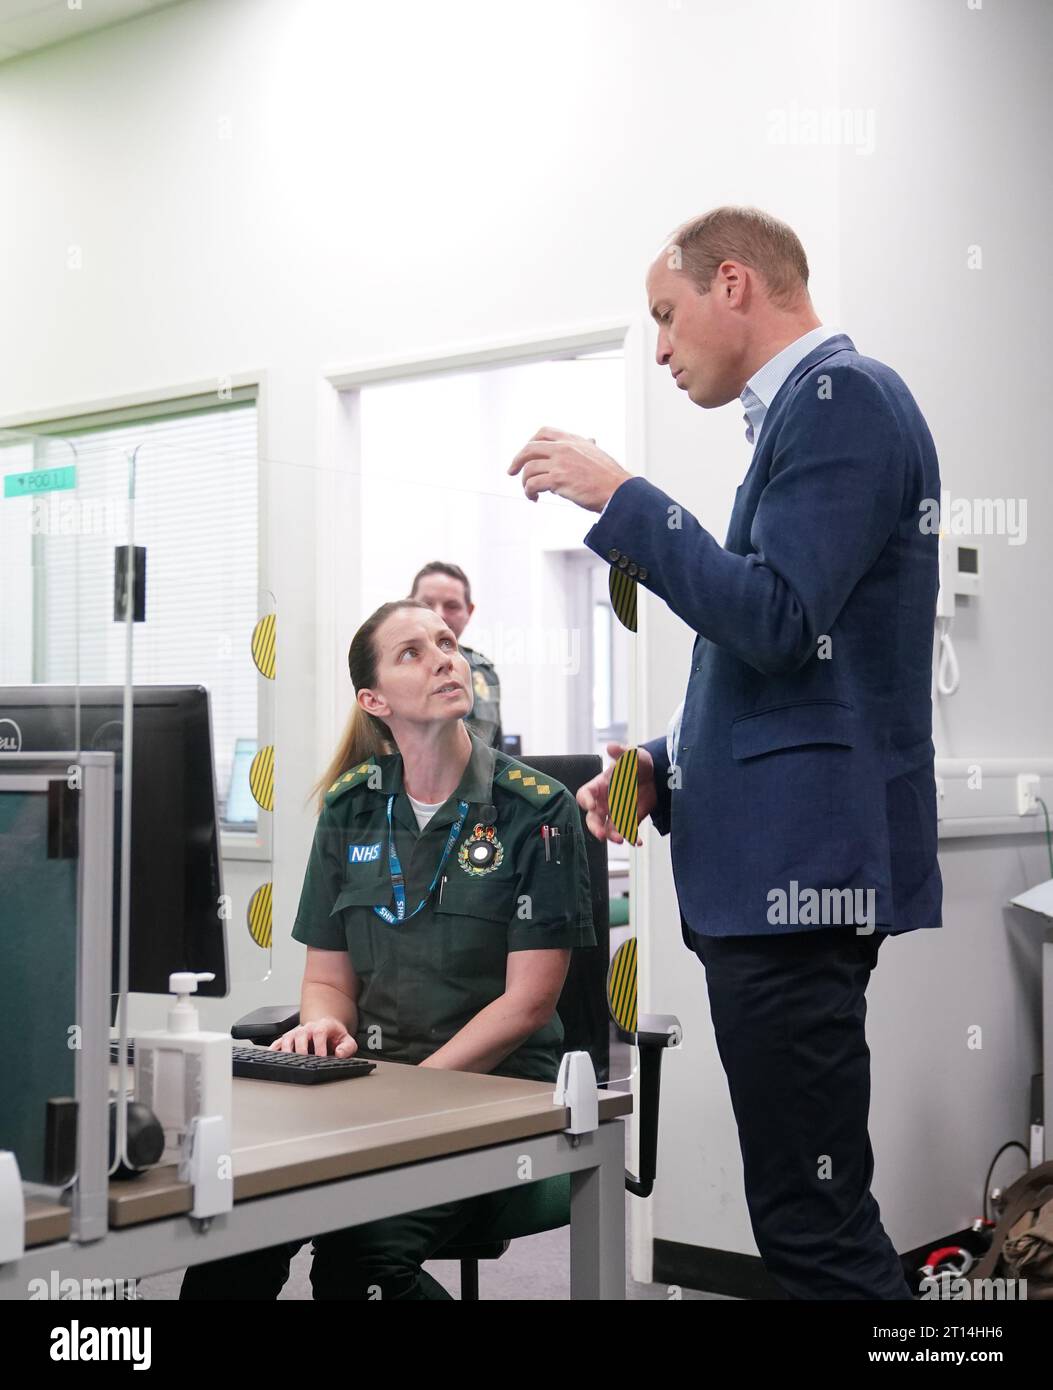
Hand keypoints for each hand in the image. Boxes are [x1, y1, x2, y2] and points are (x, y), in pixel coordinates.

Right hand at [269, 1017, 357, 1056]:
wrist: (326, 1028)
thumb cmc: (336, 1037)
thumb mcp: (347, 1041)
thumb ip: (347, 1047)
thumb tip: (339, 1053)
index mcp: (323, 1026)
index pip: (319, 1032)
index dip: (319, 1045)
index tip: (321, 1057)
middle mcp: (307, 1028)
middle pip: (300, 1035)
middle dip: (302, 1050)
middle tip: (304, 1062)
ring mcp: (296, 1033)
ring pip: (287, 1038)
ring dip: (287, 1050)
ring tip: (289, 1062)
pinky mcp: (287, 1039)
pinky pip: (278, 1042)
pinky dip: (274, 1050)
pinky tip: (273, 1058)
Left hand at [508, 426, 631, 512]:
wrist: (618, 491)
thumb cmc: (611, 477)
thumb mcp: (598, 453)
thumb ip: (588, 446)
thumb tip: (590, 440)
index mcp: (573, 440)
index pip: (543, 432)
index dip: (530, 442)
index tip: (525, 454)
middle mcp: (564, 447)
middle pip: (529, 448)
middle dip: (517, 461)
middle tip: (512, 472)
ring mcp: (560, 463)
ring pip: (528, 468)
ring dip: (525, 482)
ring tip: (530, 493)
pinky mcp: (557, 479)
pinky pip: (532, 484)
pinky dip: (529, 492)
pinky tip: (535, 498)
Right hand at [576, 743, 655, 845]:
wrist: (657, 775)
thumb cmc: (638, 763)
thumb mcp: (632, 755)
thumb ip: (622, 753)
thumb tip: (611, 746)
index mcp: (600, 785)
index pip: (585, 794)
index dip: (585, 800)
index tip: (591, 804)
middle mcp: (604, 801)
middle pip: (592, 818)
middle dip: (595, 827)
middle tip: (601, 834)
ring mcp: (616, 813)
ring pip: (608, 828)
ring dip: (613, 835)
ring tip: (621, 838)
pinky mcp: (630, 820)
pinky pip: (627, 832)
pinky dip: (631, 837)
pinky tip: (637, 840)